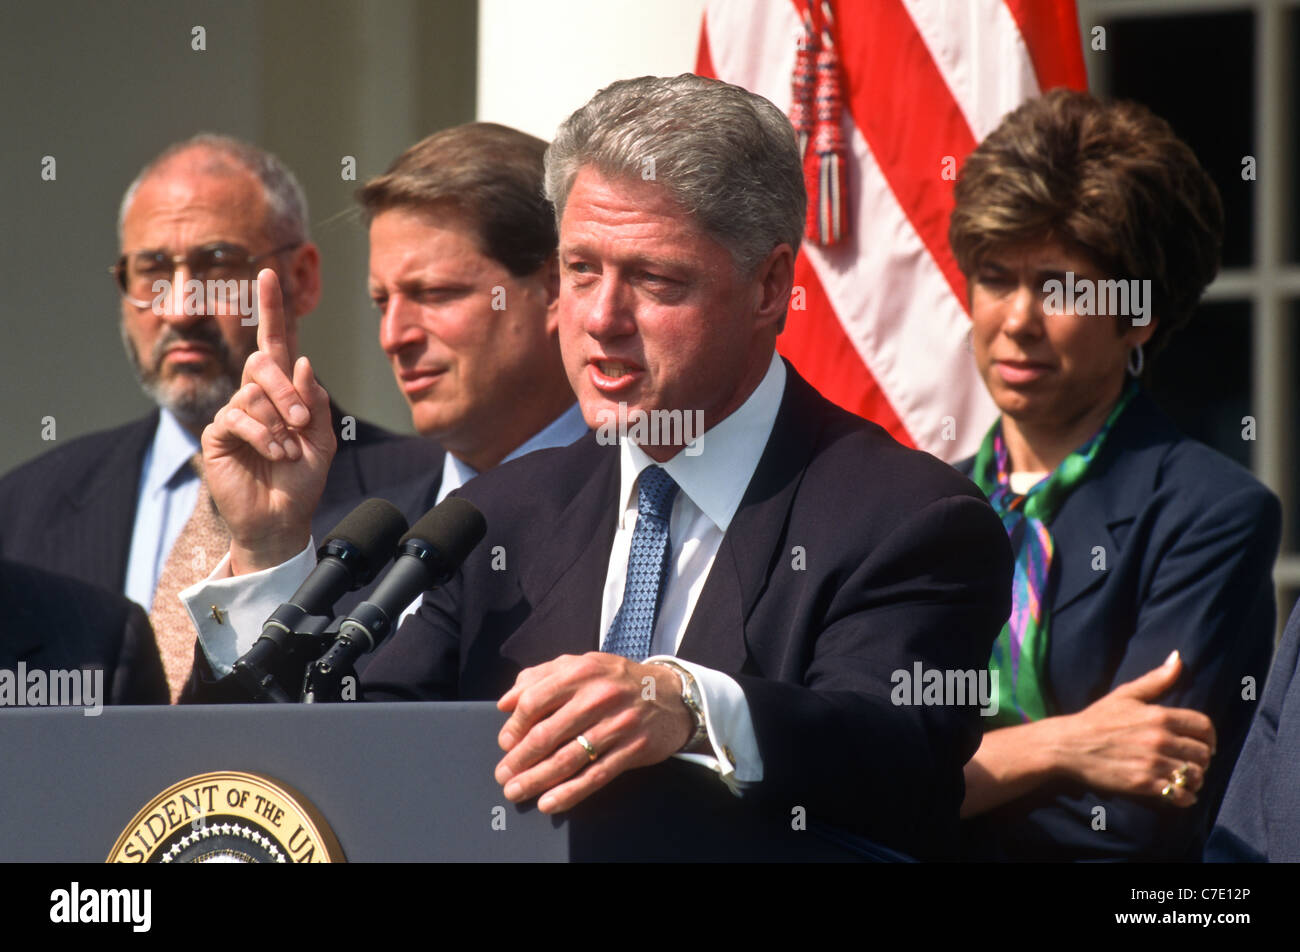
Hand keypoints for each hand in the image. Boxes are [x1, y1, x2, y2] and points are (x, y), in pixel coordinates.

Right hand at [202, 269, 335, 573]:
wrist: (282, 517)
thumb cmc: (302, 480)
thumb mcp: (322, 440)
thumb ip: (315, 401)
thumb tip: (302, 362)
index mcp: (284, 391)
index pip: (276, 343)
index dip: (273, 310)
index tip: (269, 274)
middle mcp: (256, 395)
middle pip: (263, 363)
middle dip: (287, 391)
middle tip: (302, 423)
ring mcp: (235, 412)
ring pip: (253, 394)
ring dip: (279, 425)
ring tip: (288, 452)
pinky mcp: (218, 433)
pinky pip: (237, 418)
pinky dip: (263, 436)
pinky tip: (274, 454)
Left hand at [494, 652, 693, 812]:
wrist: (671, 694)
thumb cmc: (616, 680)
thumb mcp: (581, 665)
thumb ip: (540, 676)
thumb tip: (505, 702)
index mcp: (581, 671)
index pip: (534, 701)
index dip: (514, 726)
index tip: (505, 743)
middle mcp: (598, 696)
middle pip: (547, 734)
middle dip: (519, 759)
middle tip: (504, 775)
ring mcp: (617, 724)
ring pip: (568, 758)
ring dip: (537, 779)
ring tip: (517, 791)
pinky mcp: (633, 749)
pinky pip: (595, 776)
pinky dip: (569, 793)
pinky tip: (550, 802)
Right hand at [1055, 650, 1216, 806]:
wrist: (1067, 745)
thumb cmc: (1097, 718)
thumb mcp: (1125, 694)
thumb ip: (1156, 679)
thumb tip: (1178, 657)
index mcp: (1159, 715)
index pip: (1204, 727)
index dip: (1210, 737)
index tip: (1205, 744)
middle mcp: (1160, 739)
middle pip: (1203, 753)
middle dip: (1201, 759)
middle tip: (1190, 762)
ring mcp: (1152, 763)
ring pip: (1194, 775)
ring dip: (1194, 779)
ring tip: (1185, 779)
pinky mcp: (1144, 784)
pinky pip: (1180, 795)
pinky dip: (1185, 797)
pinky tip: (1178, 793)